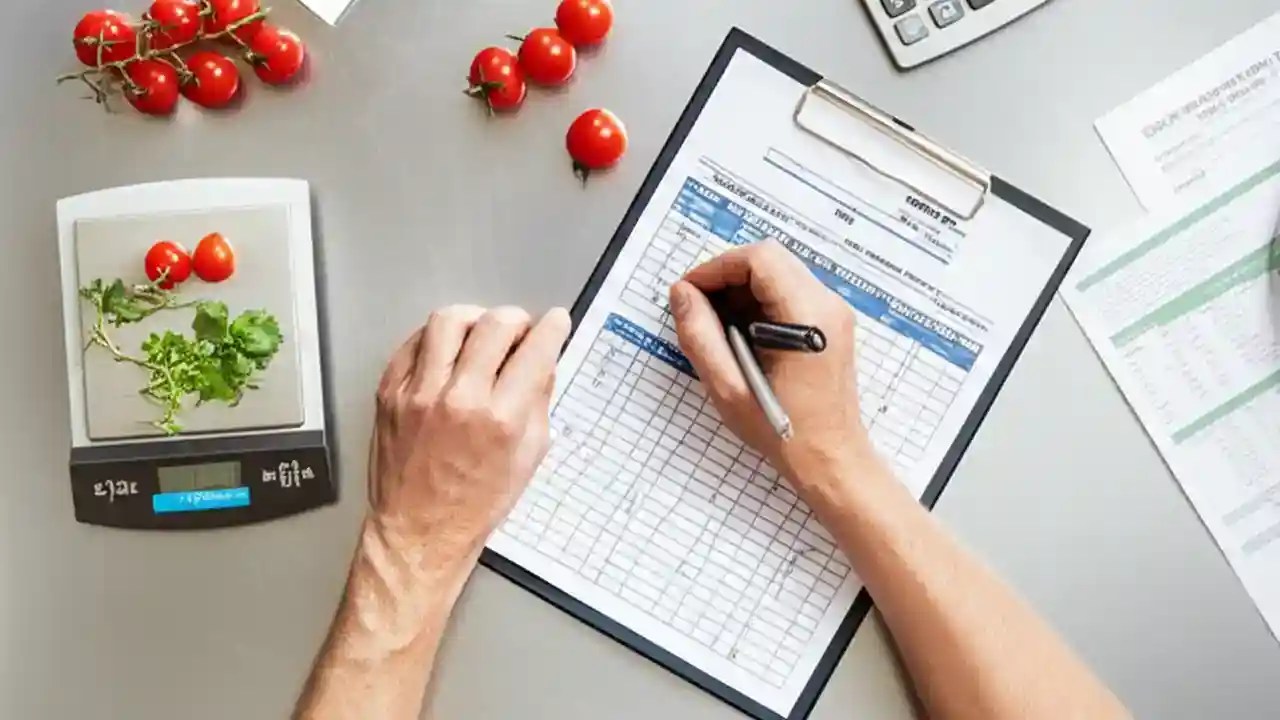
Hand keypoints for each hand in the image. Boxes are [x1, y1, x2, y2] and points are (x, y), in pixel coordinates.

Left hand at [367, 305, 571, 559]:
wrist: (419, 532)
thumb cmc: (475, 504)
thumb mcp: (528, 457)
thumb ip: (538, 402)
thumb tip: (544, 361)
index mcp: (501, 420)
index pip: (535, 350)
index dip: (552, 328)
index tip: (554, 322)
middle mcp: (459, 400)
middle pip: (494, 325)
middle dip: (516, 320)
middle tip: (520, 331)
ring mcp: (418, 394)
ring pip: (448, 321)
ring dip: (474, 319)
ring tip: (481, 334)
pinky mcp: (389, 394)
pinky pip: (413, 343)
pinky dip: (436, 340)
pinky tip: (448, 352)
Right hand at [670, 243, 874, 513]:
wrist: (831, 460)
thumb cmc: (784, 432)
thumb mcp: (729, 389)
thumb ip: (700, 336)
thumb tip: (682, 293)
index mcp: (808, 317)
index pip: (759, 259)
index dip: (716, 267)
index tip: (689, 292)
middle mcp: (827, 306)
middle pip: (769, 259)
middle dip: (726, 275)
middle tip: (697, 307)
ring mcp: (832, 313)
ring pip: (778, 272)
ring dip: (741, 288)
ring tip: (716, 325)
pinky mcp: (829, 323)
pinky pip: (788, 291)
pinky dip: (758, 301)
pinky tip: (740, 334)